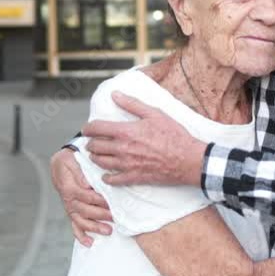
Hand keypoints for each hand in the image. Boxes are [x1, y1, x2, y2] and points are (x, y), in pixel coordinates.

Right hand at [50, 148, 112, 246]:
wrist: (59, 164)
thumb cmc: (68, 161)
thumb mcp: (72, 160)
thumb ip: (79, 172)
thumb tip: (87, 184)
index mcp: (69, 188)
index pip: (86, 196)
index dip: (99, 200)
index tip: (111, 203)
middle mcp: (69, 200)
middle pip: (86, 210)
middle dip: (101, 215)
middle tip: (115, 217)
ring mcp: (70, 207)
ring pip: (81, 221)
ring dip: (94, 227)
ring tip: (108, 231)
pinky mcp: (71, 211)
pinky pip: (74, 226)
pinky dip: (81, 235)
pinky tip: (89, 243)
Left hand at [82, 91, 207, 185]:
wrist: (188, 159)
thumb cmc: (174, 135)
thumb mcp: (154, 113)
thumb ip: (132, 104)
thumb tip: (115, 95)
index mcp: (125, 131)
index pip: (97, 128)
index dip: (88, 128)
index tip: (86, 129)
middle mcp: (122, 148)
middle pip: (96, 146)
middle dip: (91, 143)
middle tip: (92, 141)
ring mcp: (127, 164)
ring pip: (101, 163)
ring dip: (95, 158)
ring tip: (95, 155)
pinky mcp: (134, 177)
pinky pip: (114, 180)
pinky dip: (107, 178)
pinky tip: (106, 176)